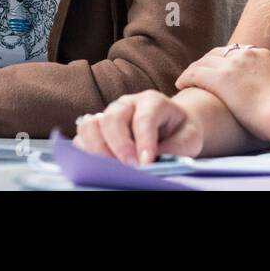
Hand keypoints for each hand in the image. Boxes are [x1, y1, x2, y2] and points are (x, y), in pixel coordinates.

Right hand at [73, 90, 203, 165]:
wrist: (174, 127)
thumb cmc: (181, 132)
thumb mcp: (188, 140)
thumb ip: (173, 150)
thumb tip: (150, 164)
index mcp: (152, 101)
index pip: (144, 118)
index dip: (144, 141)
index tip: (147, 163)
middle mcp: (126, 104)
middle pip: (112, 118)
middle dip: (119, 146)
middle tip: (130, 168)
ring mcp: (108, 115)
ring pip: (90, 126)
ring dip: (97, 150)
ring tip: (111, 170)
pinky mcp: (96, 130)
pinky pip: (81, 139)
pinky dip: (85, 154)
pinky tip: (98, 168)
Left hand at [174, 44, 269, 140]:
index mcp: (263, 55)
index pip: (238, 52)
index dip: (226, 61)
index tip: (220, 70)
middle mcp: (247, 54)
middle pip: (219, 53)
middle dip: (208, 62)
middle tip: (200, 73)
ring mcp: (232, 65)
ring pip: (204, 61)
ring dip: (195, 70)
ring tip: (187, 79)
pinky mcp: (220, 78)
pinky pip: (195, 73)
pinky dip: (186, 77)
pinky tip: (180, 85)